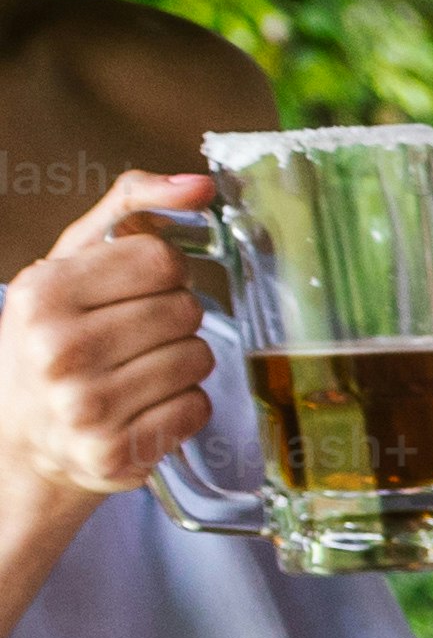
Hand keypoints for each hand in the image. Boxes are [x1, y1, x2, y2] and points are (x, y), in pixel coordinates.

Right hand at [0, 170, 225, 506]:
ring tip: (140, 371)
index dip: (164, 271)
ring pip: (198, 359)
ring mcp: (86, 406)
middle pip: (184, 309)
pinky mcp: (117, 451)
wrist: (27, 436)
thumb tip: (200, 186)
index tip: (141, 287)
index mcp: (42, 293)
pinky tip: (145, 406)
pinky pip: (197, 408)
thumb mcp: (71, 263)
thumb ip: (129, 209)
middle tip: (139, 336)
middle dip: (174, 319)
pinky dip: (184, 406)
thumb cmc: (58, 338)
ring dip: (184, 363)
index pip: (159, 259)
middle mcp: (58, 348)